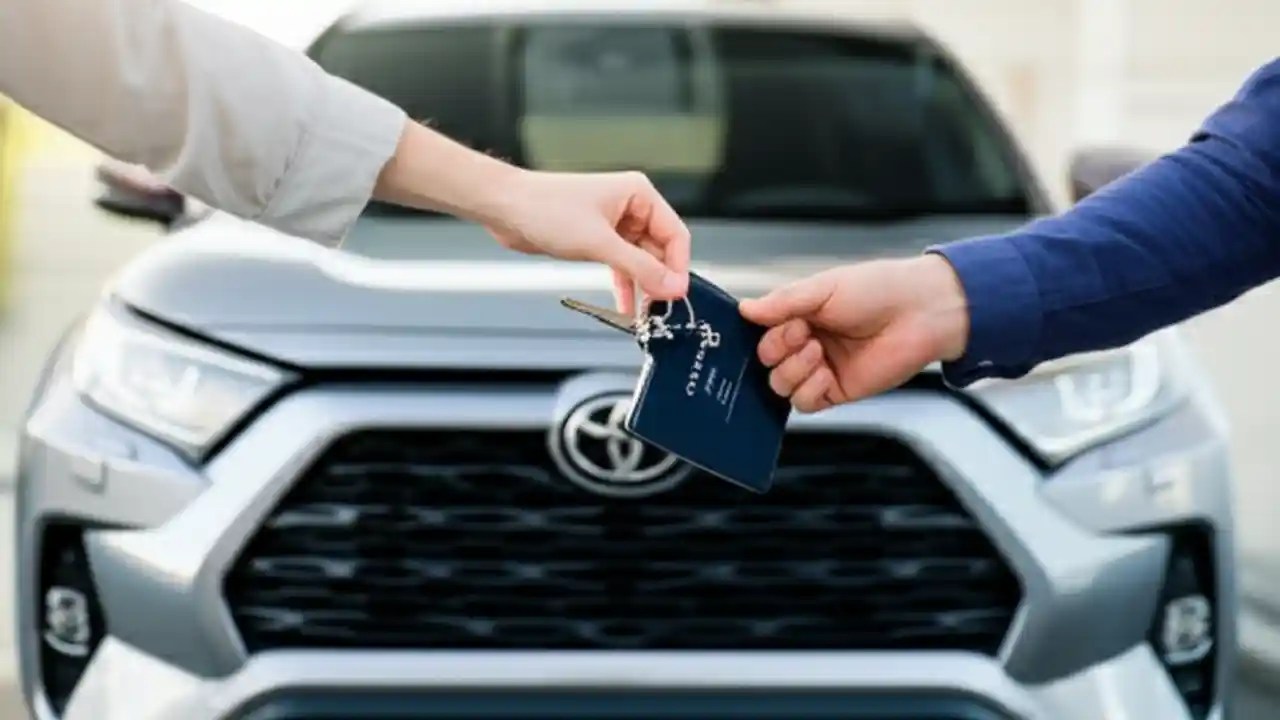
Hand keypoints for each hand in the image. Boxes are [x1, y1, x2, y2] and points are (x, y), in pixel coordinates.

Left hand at [486, 170, 690, 314]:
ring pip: (640, 260)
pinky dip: (623, 284)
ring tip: (646, 313)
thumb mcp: (599, 243)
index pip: (675, 234)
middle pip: (660, 249)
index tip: (677, 294)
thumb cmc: (546, 208)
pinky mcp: (598, 239)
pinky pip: (621, 265)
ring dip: (642, 285)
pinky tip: (625, 307)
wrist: (506, 207)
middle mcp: (630, 207)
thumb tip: (672, 286)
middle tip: (661, 309)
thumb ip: (639, 267)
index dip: (678, 266)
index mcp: (639, 195)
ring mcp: (614, 224)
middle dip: (660, 279)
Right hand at [738, 255, 970, 412]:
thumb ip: (782, 302)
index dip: (767, 332)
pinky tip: (823, 372)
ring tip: (817, 351)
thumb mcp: (823, 288)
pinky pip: (805, 403)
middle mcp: (807, 343)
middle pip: (766, 362)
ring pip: (780, 385)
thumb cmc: (879, 290)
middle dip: (778, 349)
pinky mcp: (838, 390)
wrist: (921, 311)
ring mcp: (821, 368)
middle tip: (803, 333)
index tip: (785, 321)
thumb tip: (745, 309)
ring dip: (792, 370)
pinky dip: (807, 390)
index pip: (762, 333)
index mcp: (800, 315)